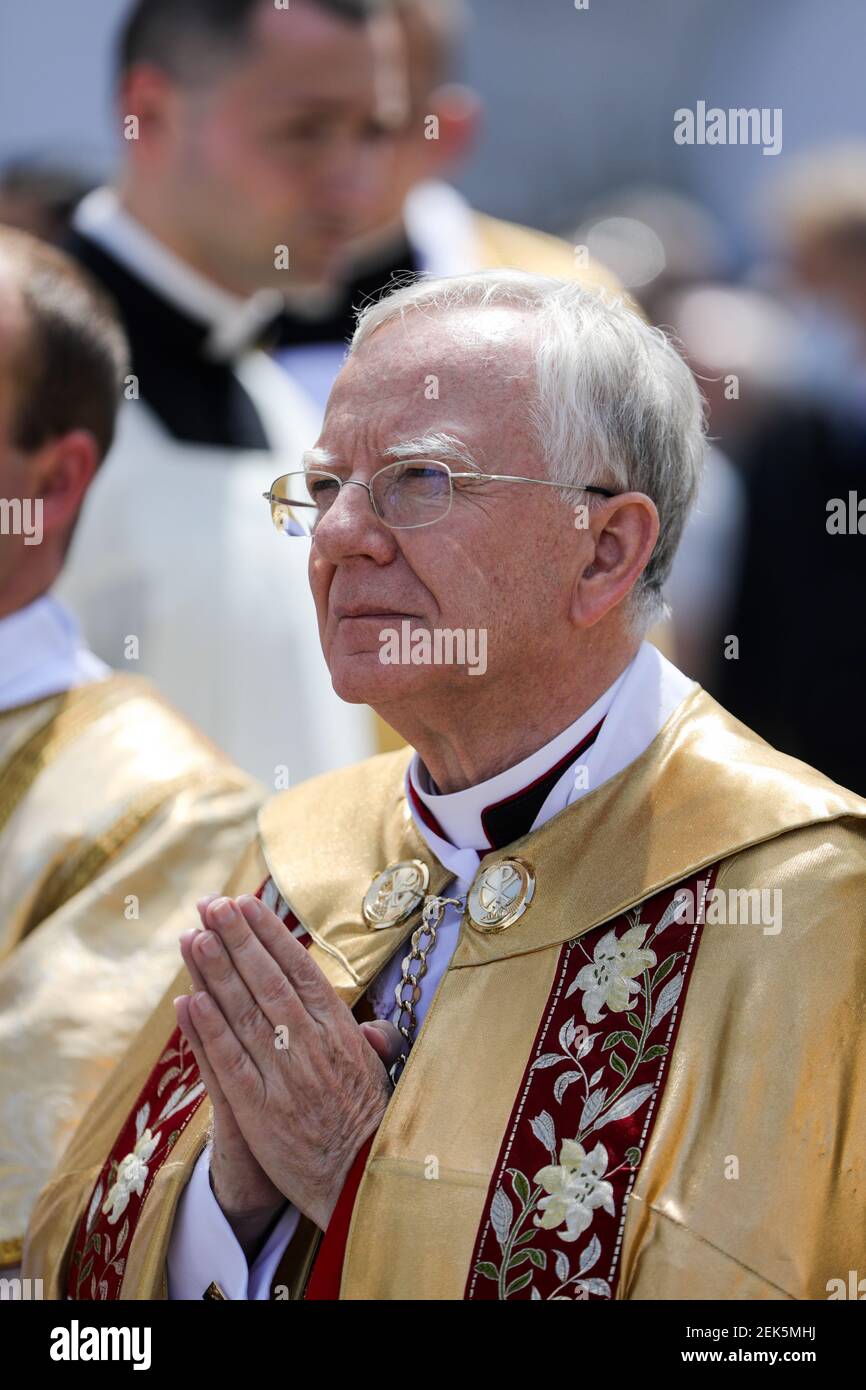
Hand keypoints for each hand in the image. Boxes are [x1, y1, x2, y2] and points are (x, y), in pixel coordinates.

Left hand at [174, 893, 401, 1233]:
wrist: (361, 1186)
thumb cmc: (371, 1128)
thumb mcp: (379, 1076)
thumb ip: (370, 1044)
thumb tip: (373, 1026)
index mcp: (340, 1031)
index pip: (299, 969)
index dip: (269, 935)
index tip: (245, 903)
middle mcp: (311, 1046)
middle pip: (266, 981)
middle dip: (236, 939)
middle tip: (211, 905)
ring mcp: (283, 1078)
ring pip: (243, 1013)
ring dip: (214, 972)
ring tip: (193, 936)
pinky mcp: (258, 1113)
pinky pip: (228, 1063)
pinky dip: (207, 1031)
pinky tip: (188, 1001)